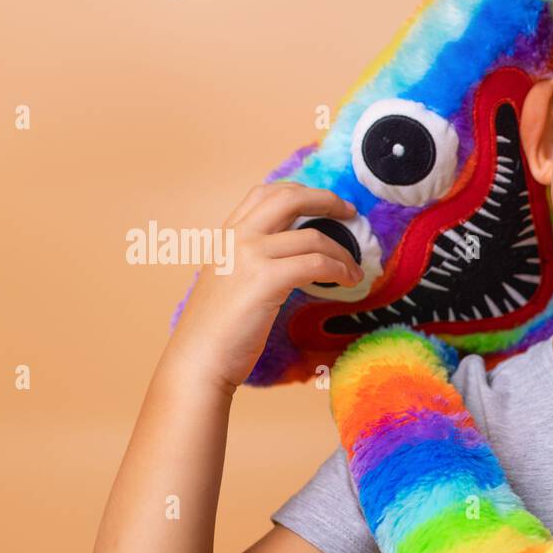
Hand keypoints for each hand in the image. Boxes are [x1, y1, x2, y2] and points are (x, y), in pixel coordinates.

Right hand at [165, 182, 363, 392]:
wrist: (198, 360)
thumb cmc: (217, 331)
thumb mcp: (230, 281)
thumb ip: (252, 262)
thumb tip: (291, 257)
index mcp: (227, 235)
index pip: (265, 193)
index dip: (301, 192)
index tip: (326, 203)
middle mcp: (236, 237)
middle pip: (289, 198)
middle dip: (327, 199)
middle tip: (351, 213)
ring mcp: (249, 256)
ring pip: (312, 237)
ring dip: (343, 252)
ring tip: (354, 270)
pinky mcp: (265, 280)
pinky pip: (316, 264)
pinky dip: (340, 270)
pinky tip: (349, 282)